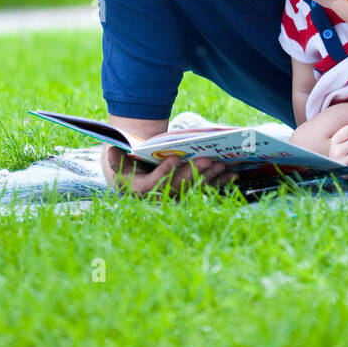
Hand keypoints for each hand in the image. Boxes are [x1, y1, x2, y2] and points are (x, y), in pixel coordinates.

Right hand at [103, 145, 236, 199]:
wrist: (140, 182)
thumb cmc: (131, 169)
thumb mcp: (120, 164)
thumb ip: (117, 158)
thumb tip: (114, 149)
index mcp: (143, 190)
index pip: (154, 183)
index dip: (165, 172)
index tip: (174, 159)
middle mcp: (162, 197)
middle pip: (179, 186)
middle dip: (193, 172)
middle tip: (205, 159)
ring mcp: (178, 196)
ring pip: (196, 188)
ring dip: (209, 177)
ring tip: (219, 164)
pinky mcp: (191, 194)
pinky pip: (207, 189)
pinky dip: (220, 182)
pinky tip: (232, 174)